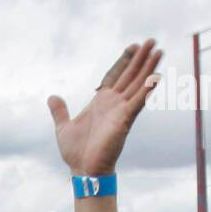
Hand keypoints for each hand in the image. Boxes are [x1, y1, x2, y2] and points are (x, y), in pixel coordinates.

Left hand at [49, 41, 161, 175]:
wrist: (83, 170)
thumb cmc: (76, 153)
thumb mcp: (63, 127)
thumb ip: (60, 111)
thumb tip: (52, 97)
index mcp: (101, 103)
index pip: (115, 76)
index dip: (124, 61)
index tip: (133, 47)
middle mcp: (114, 104)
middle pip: (130, 76)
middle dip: (141, 59)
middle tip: (151, 41)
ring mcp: (121, 111)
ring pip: (138, 84)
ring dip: (149, 68)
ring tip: (159, 50)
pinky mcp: (125, 120)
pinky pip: (138, 102)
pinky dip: (147, 89)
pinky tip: (156, 76)